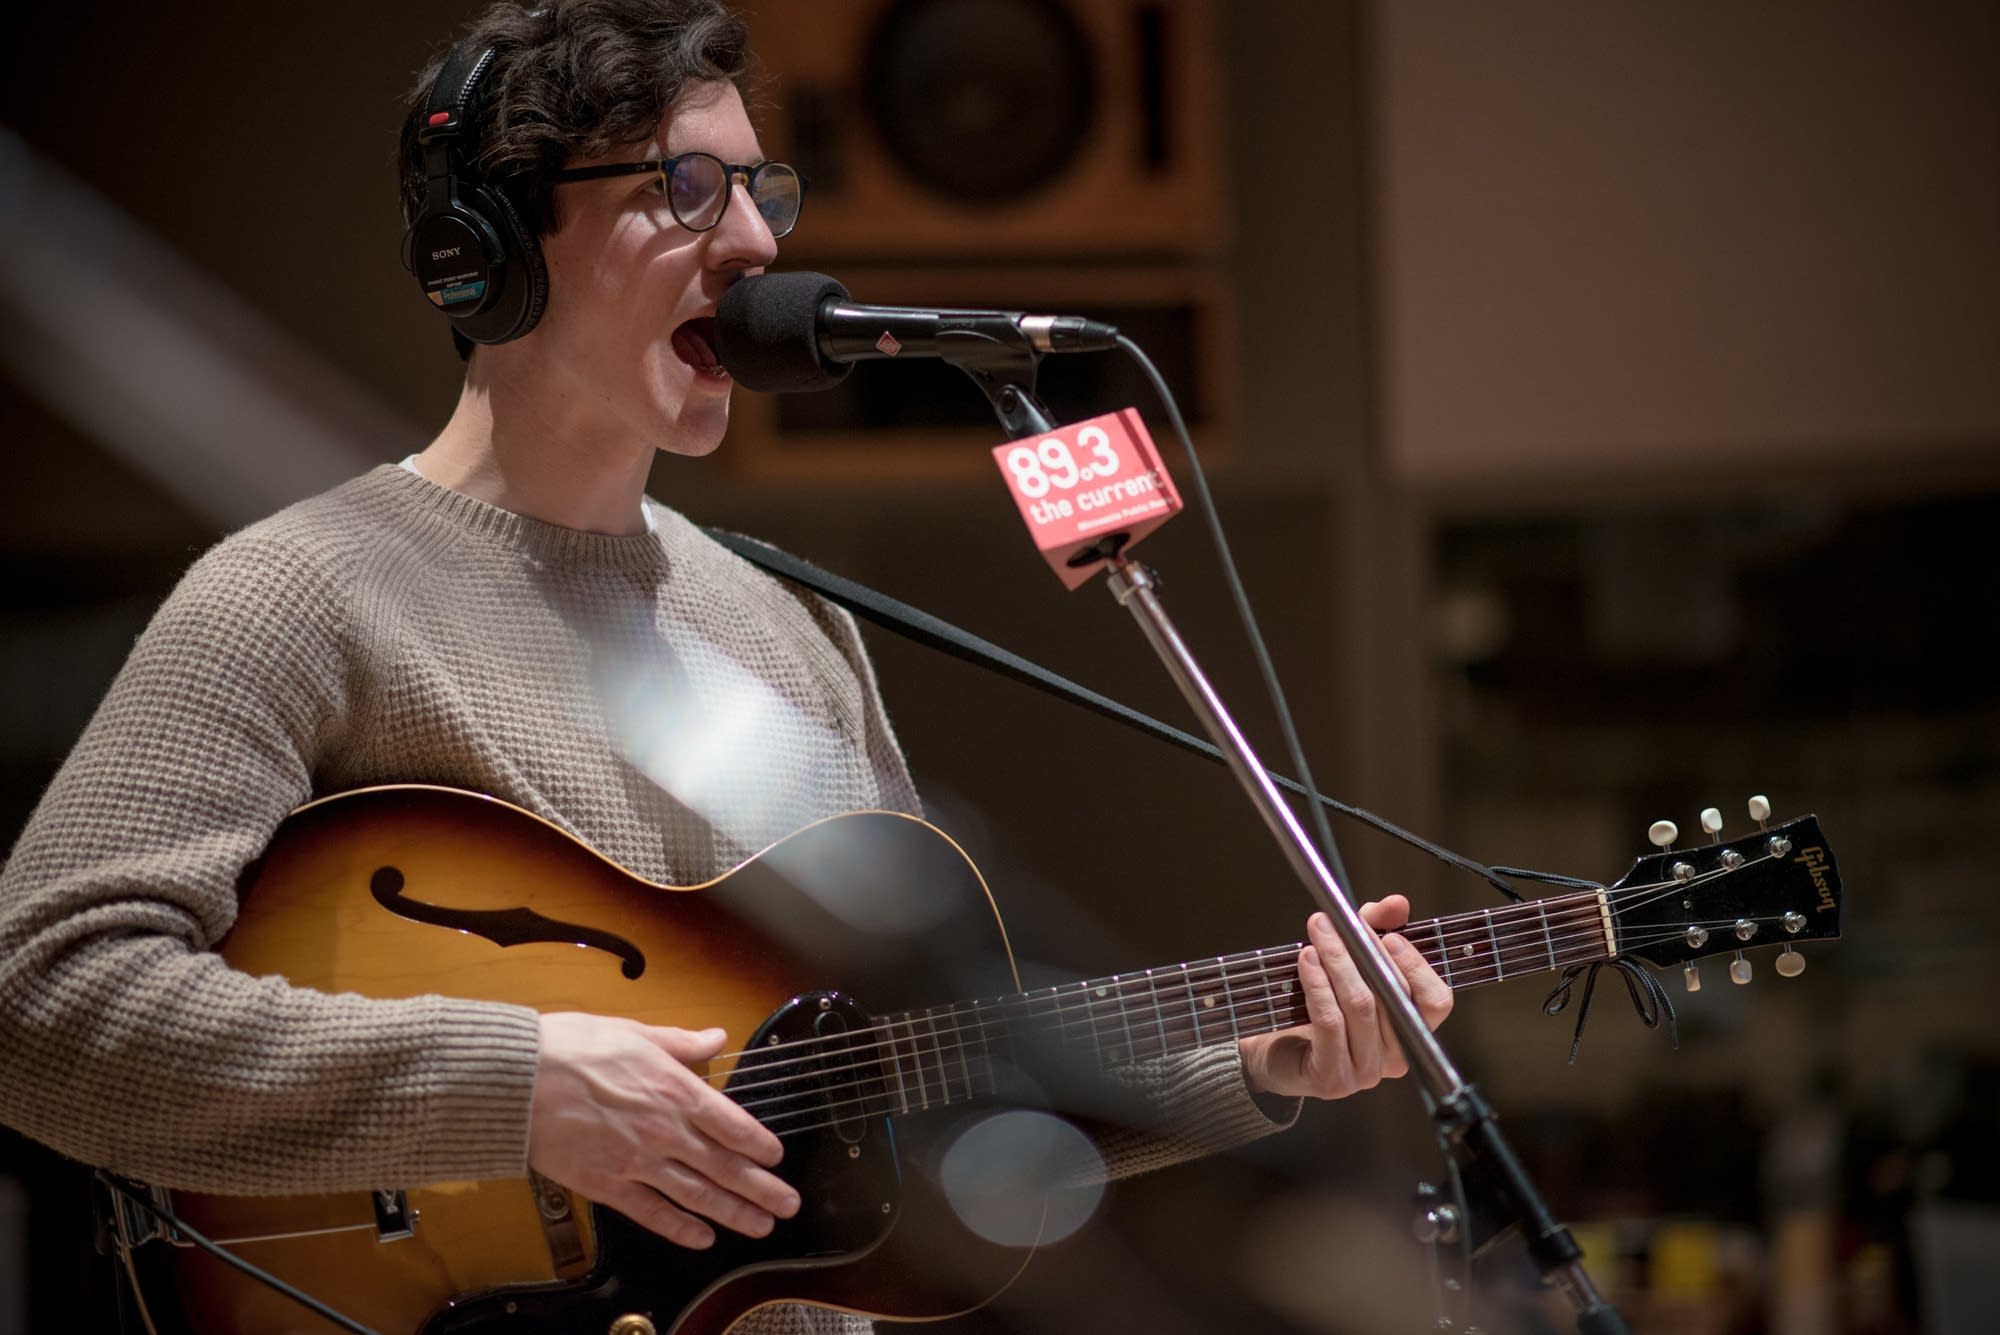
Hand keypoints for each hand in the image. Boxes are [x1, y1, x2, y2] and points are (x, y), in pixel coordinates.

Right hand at [528, 1012, 799, 1247]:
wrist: (516, 1080)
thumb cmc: (569, 1049)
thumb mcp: (635, 1031)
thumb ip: (681, 1043)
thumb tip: (715, 1037)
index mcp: (674, 1089)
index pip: (731, 1123)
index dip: (758, 1143)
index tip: (776, 1157)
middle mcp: (664, 1130)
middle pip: (724, 1166)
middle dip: (760, 1188)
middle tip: (787, 1204)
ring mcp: (637, 1161)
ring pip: (697, 1195)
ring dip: (732, 1212)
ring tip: (761, 1226)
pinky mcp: (607, 1184)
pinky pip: (652, 1212)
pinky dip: (679, 1228)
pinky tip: (702, 1238)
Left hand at [1238, 896, 1453, 1099]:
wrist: (1272, 1048)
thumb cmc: (1319, 1003)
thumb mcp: (1350, 959)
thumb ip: (1375, 929)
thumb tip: (1397, 903)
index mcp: (1409, 1030)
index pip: (1436, 1002)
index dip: (1417, 967)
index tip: (1390, 936)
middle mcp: (1395, 1058)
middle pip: (1392, 997)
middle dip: (1365, 951)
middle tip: (1339, 923)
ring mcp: (1365, 1072)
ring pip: (1361, 1005)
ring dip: (1338, 962)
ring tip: (1318, 934)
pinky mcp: (1333, 1079)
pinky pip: (1330, 1023)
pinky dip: (1318, 985)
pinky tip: (1307, 961)